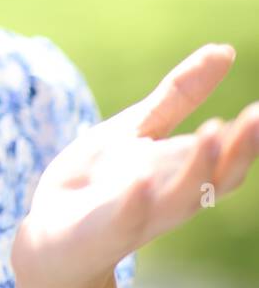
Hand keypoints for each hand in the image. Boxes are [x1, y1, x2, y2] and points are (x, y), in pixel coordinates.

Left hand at [12, 43, 258, 287]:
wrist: (50, 237)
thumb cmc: (99, 181)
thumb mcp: (136, 128)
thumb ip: (178, 96)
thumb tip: (225, 50)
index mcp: (183, 175)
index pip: (227, 157)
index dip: (248, 137)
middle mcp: (170, 199)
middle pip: (215, 179)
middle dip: (236, 151)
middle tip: (254, 117)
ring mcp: (138, 218)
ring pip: (178, 200)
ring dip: (195, 169)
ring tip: (213, 130)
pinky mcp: (101, 232)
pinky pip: (122, 220)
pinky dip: (133, 201)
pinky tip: (140, 179)